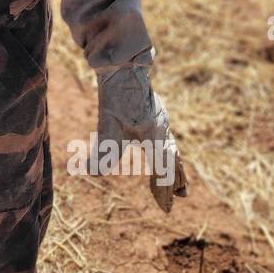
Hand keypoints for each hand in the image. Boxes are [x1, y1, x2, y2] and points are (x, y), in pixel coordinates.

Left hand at [92, 66, 188, 213]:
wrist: (123, 64)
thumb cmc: (118, 95)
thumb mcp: (108, 126)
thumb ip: (104, 152)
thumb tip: (92, 172)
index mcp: (156, 137)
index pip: (164, 170)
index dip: (164, 190)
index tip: (167, 208)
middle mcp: (162, 128)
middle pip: (172, 159)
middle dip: (175, 178)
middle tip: (180, 195)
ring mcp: (158, 117)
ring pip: (169, 146)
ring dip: (172, 163)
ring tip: (172, 174)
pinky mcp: (150, 108)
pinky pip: (162, 134)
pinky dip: (163, 147)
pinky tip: (154, 144)